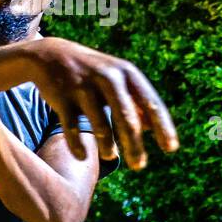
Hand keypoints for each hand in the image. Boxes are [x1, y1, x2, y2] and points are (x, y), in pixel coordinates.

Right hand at [21, 38, 178, 169]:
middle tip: (139, 166)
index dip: (163, 127)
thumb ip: (136, 102)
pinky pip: (71, 127)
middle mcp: (107, 78)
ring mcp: (82, 87)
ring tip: (110, 157)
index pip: (151, 104)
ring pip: (100, 126)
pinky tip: (82, 156)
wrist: (51, 55)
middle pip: (127, 119)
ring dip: (107, 146)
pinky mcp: (61, 97)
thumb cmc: (92, 73)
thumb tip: (154, 127)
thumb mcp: (116, 81)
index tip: (171, 149)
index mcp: (126, 73)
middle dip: (135, 145)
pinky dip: (77, 145)